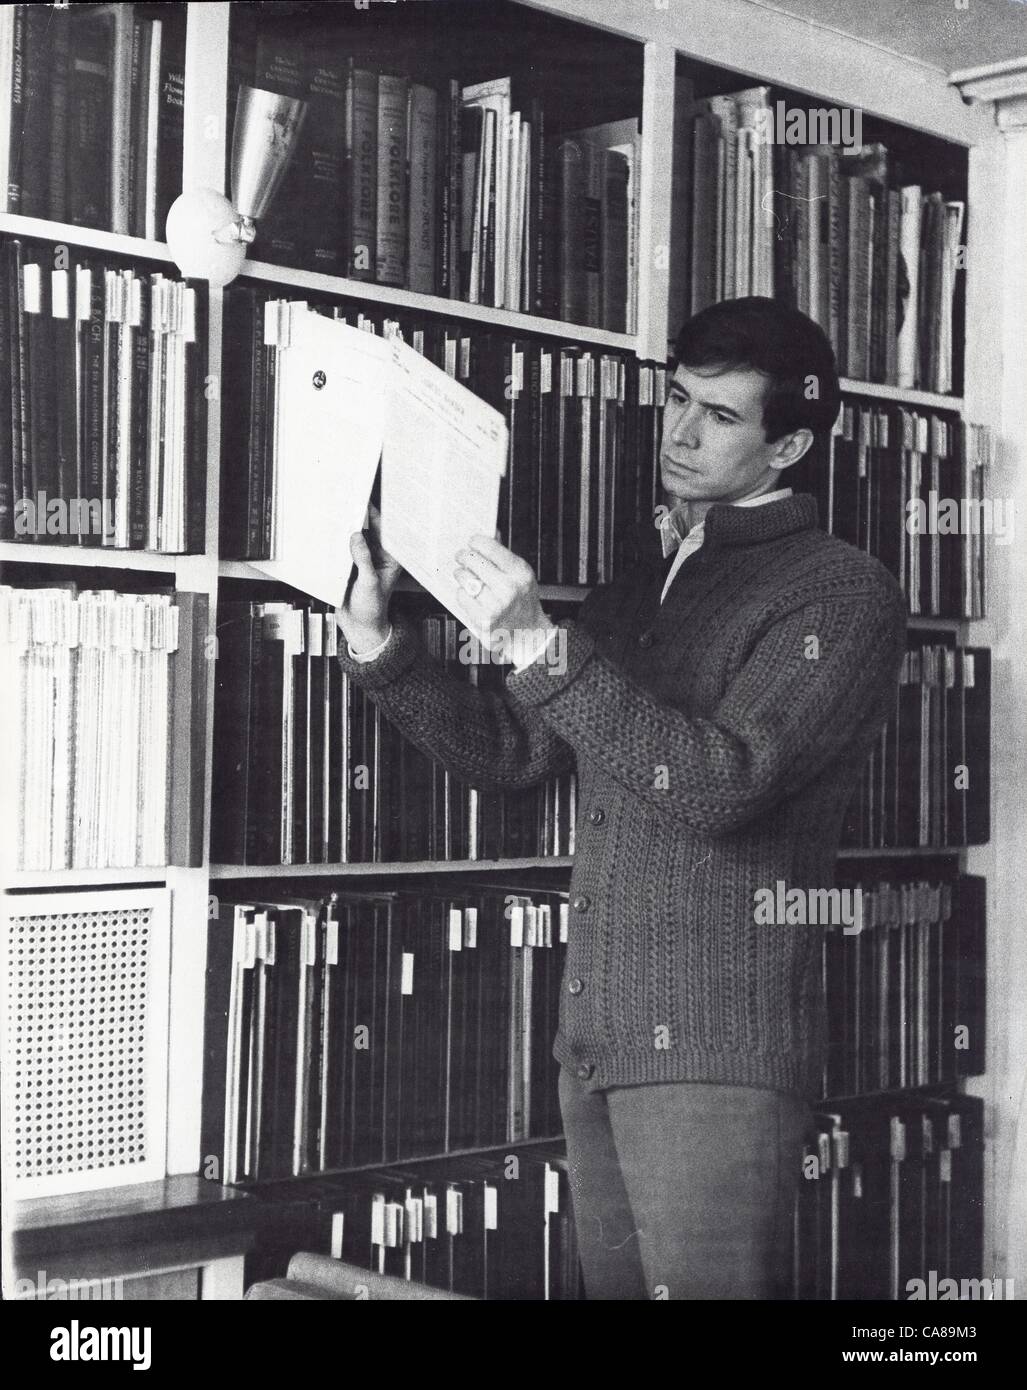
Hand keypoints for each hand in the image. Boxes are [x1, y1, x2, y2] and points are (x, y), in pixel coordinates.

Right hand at [336, 504, 402, 653]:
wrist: (360, 627)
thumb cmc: (372, 608)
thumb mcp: (369, 582)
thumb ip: (363, 559)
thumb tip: (356, 536)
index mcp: (390, 558)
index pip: (383, 529)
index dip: (373, 513)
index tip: (361, 500)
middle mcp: (377, 556)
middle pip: (366, 530)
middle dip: (356, 517)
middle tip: (343, 501)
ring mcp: (362, 560)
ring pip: (353, 539)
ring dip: (343, 529)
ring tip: (333, 512)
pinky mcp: (349, 566)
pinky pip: (342, 550)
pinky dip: (335, 543)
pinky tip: (325, 533)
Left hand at [453, 536, 552, 663]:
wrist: (528, 633)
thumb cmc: (522, 600)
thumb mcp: (522, 575)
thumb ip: (504, 556)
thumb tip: (490, 533)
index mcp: (520, 573)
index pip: (489, 547)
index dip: (476, 541)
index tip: (471, 542)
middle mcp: (508, 589)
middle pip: (472, 560)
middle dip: (464, 556)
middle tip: (461, 556)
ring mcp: (495, 606)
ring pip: (464, 578)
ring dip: (461, 575)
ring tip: (466, 577)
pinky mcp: (483, 621)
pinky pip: (462, 597)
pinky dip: (463, 594)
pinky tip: (471, 595)